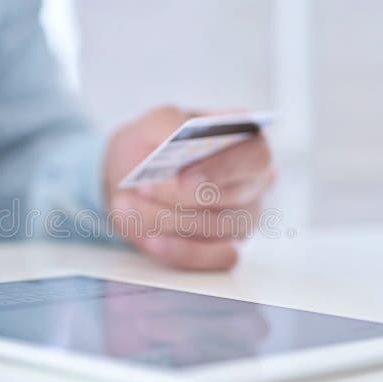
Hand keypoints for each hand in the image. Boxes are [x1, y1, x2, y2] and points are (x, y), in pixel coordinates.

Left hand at [105, 105, 275, 269]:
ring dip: (168, 220)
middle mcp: (255, 182)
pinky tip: (151, 239)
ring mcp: (245, 219)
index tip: (183, 175)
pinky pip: (213, 259)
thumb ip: (169, 124)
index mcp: (248, 140)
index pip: (255, 155)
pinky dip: (180, 251)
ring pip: (217, 228)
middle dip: (183, 197)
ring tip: (126, 205)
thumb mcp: (154, 122)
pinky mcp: (228, 249)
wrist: (133, 179)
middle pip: (236, 197)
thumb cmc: (154, 145)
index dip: (223, 167)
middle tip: (144, 188)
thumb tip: (178, 141)